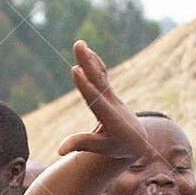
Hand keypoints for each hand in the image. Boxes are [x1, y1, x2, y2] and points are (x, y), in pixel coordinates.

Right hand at [57, 41, 151, 160]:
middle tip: (79, 46)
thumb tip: (59, 150)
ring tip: (80, 44)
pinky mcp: (110, 92)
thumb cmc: (117, 146)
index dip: (86, 86)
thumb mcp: (100, 147)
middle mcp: (112, 104)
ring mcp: (112, 96)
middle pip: (98, 82)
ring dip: (89, 60)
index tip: (76, 70)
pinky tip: (88, 52)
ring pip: (100, 76)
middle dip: (88, 64)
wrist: (137, 140)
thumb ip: (81, 144)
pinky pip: (102, 75)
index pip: (96, 100)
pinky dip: (95, 63)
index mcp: (111, 119)